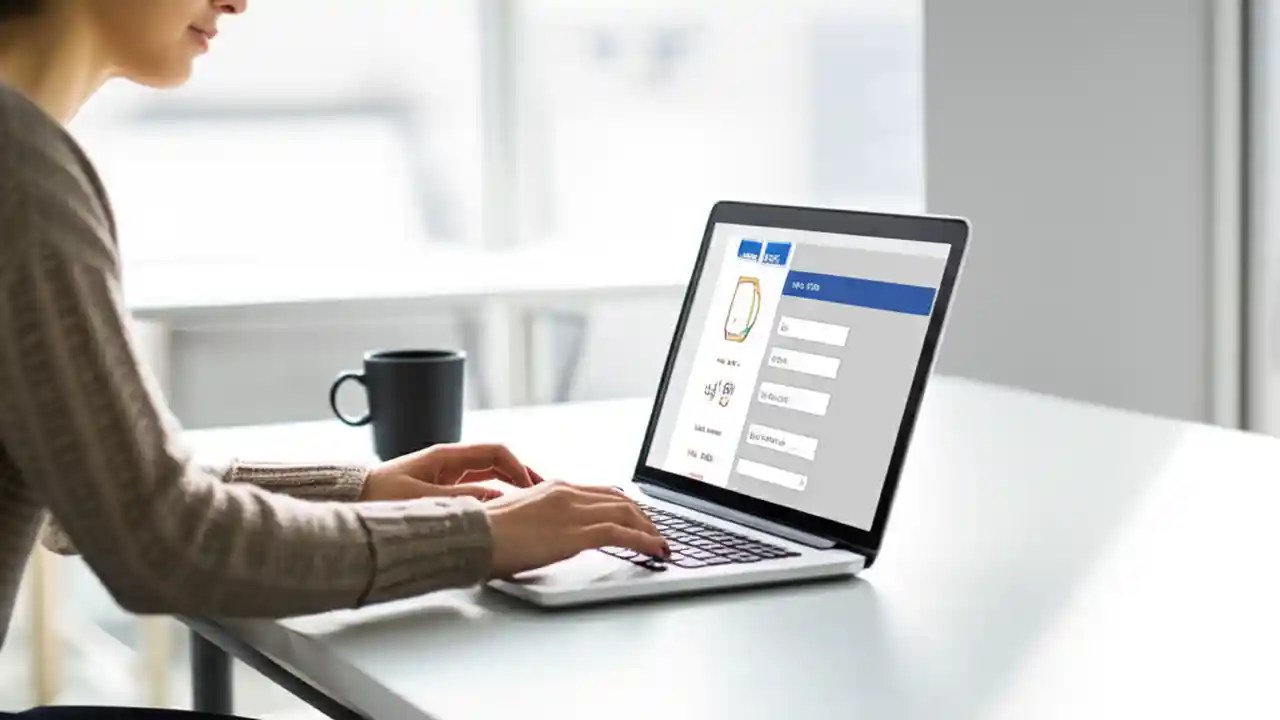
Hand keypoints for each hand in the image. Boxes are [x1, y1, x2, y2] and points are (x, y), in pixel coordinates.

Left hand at [361, 443, 545, 501]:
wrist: (353, 499)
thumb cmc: (380, 496)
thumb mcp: (422, 499)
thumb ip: (461, 498)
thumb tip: (497, 497)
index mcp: (446, 456)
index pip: (495, 453)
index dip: (518, 467)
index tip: (533, 486)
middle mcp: (450, 462)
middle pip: (496, 463)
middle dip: (521, 476)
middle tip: (542, 494)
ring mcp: (446, 475)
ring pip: (488, 477)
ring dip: (510, 488)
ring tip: (529, 505)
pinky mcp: (441, 490)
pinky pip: (476, 490)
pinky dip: (493, 498)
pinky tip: (503, 513)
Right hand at [486, 481, 669, 577]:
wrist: (472, 536)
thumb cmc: (485, 533)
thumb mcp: (517, 517)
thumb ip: (539, 518)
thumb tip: (549, 532)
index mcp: (553, 488)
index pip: (600, 491)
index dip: (624, 504)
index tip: (636, 516)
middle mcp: (567, 493)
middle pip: (619, 499)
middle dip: (642, 515)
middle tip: (655, 530)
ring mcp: (573, 511)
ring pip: (626, 513)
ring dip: (649, 529)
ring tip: (661, 543)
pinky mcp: (575, 533)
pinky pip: (621, 533)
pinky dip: (644, 540)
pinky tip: (655, 550)